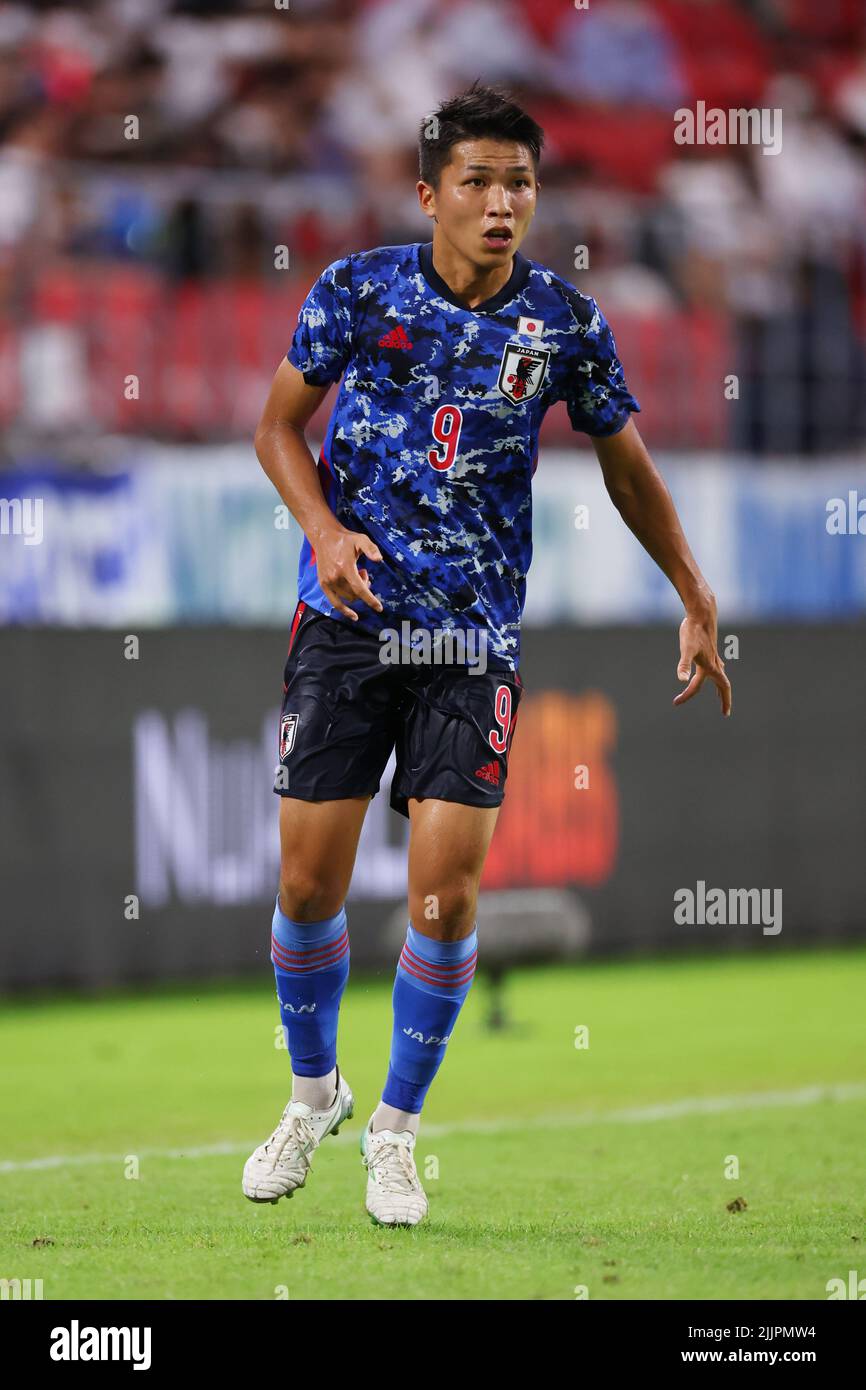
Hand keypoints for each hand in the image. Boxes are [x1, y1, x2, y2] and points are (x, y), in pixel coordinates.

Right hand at [315, 526, 382, 620]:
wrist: (324, 537)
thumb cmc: (345, 539)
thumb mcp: (361, 539)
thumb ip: (371, 549)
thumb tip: (379, 559)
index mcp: (345, 567)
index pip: (360, 589)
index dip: (371, 600)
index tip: (379, 608)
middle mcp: (335, 577)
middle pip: (355, 594)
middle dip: (364, 588)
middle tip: (364, 575)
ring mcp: (328, 582)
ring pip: (347, 598)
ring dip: (356, 593)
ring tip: (356, 577)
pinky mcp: (323, 584)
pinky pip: (334, 602)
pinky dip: (344, 610)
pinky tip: (353, 615)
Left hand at [674, 601, 731, 715]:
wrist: (702, 614)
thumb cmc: (693, 631)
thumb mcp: (686, 650)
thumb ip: (684, 665)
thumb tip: (681, 680)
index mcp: (709, 667)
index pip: (699, 687)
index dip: (688, 696)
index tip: (677, 702)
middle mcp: (713, 663)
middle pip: (721, 686)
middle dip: (723, 700)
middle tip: (725, 713)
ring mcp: (713, 656)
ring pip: (718, 675)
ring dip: (719, 687)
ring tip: (720, 695)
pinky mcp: (710, 648)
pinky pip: (716, 665)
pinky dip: (716, 672)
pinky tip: (716, 668)